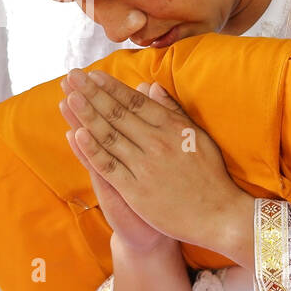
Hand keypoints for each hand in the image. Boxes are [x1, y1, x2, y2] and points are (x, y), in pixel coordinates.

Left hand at [61, 67, 255, 266]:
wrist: (220, 216)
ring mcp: (145, 167)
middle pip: (118, 113)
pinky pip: (109, 167)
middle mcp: (157, 143)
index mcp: (172, 127)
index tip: (93, 74)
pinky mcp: (136, 191)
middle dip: (92, 93)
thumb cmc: (211, 175)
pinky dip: (93, 150)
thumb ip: (172, 110)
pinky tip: (77, 134)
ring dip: (87, 115)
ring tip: (69, 97)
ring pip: (109, 136)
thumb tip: (150, 86)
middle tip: (73, 76)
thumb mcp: (196, 136)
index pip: (135, 101)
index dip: (112, 87)